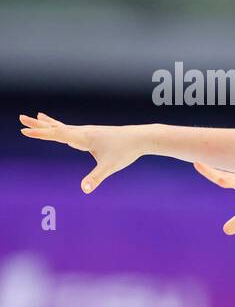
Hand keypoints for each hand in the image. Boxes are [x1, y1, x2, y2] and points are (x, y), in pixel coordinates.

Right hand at [19, 112, 145, 192]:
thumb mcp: (110, 167)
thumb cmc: (126, 151)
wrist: (141, 138)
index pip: (57, 134)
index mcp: (84, 138)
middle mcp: (84, 131)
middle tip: (21, 117)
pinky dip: (63, 127)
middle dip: (39, 124)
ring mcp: (89, 131)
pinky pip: (73, 130)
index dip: (40, 133)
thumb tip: (84, 189)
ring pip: (64, 126)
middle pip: (57, 127)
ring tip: (38, 117)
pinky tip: (62, 128)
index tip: (23, 130)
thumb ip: (95, 178)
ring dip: (49, 123)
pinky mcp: (95, 134)